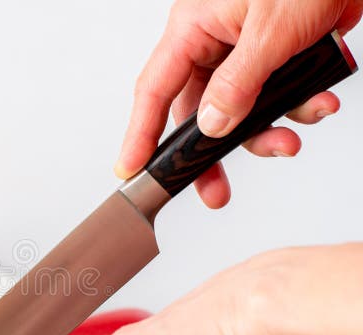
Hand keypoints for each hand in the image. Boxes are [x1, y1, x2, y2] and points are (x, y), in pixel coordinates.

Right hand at [114, 0, 362, 207]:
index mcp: (194, 26)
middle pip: (197, 111)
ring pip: (239, 110)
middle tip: (214, 190)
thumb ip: (239, 82)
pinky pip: (273, 96)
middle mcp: (212, 40)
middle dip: (215, 152)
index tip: (132, 169)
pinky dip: (297, 107)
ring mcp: (243, 49)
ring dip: (267, 131)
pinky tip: (319, 102)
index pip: (155, 89)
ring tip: (291, 140)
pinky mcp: (274, 56)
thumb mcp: (273, 30)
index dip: (141, 133)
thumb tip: (212, 125)